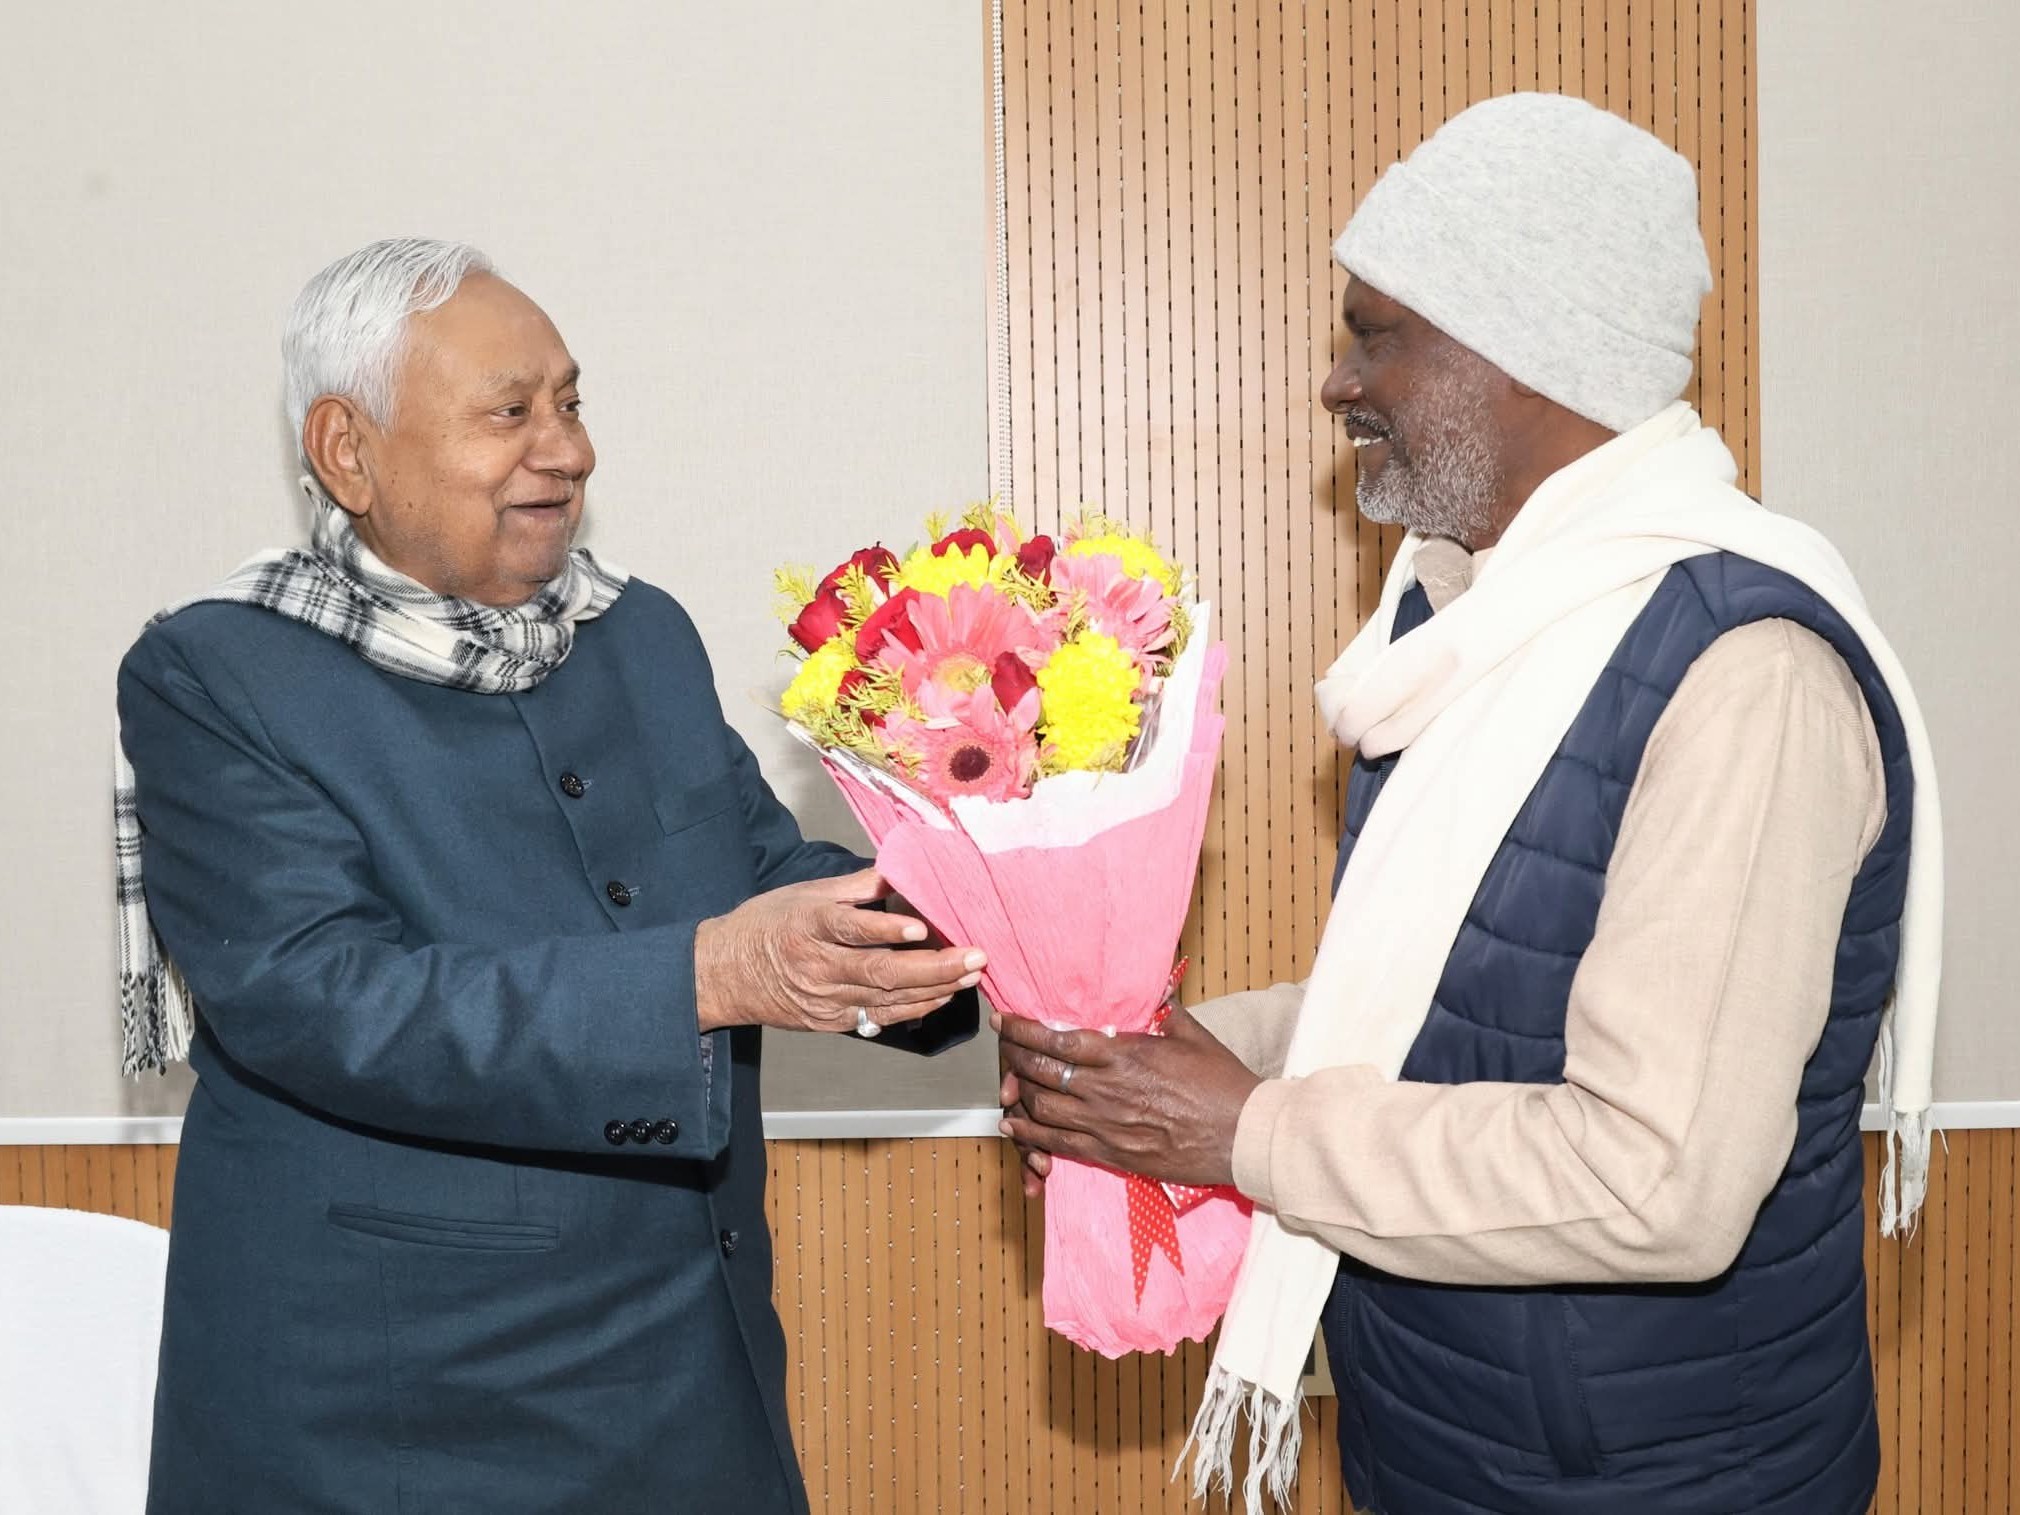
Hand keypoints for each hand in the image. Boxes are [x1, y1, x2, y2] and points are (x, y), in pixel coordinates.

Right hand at [695, 869, 984, 1033]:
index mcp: (808, 926)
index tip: (922, 929)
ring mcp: (823, 1000)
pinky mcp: (829, 1023)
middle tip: (974, 957)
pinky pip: (879, 1018)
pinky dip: (914, 1009)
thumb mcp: (803, 894)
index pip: (851, 929)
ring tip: (970, 975)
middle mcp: (816, 966)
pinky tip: (941, 997)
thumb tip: (898, 870)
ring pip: (887, 1000)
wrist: (724, 975)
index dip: (887, 931)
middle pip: (880, 972)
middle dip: (934, 967)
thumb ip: (853, 887)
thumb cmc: (766, 926)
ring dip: (934, 990)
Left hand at [994, 1006, 1260, 1188]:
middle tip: (1004, 1049)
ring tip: (1007, 1086)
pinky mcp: (1113, 1156)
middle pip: (1042, 1072)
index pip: (1058, 1039)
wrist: (1244, 1134)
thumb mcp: (1192, 1036)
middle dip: (1015, 1059)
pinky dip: (1032, 1135)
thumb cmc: (1223, 1084)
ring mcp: (1107, 1125)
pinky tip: (1016, 1127)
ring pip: (1043, 1109)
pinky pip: (1059, 1145)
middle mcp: (1107, 1089)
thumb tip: (1156, 991)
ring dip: (1019, 1096)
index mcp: (1124, 1054)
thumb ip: (1166, 1012)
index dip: (1023, 1030)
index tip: (1005, 1021)